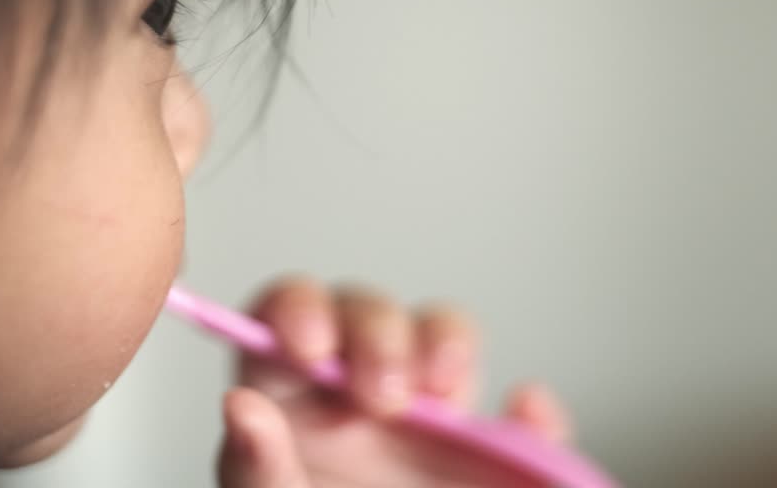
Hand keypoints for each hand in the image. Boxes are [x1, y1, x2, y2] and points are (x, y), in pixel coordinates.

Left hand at [217, 278, 570, 487]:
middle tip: (385, 397)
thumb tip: (240, 407)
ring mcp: (427, 423)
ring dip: (448, 346)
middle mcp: (357, 395)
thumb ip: (254, 468)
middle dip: (380, 334)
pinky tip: (526, 419)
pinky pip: (528, 421)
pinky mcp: (492, 460)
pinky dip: (535, 416)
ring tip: (446, 403)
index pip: (285, 316)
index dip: (298, 309)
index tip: (312, 346)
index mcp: (291, 400)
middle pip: (368, 315)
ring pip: (444, 339)